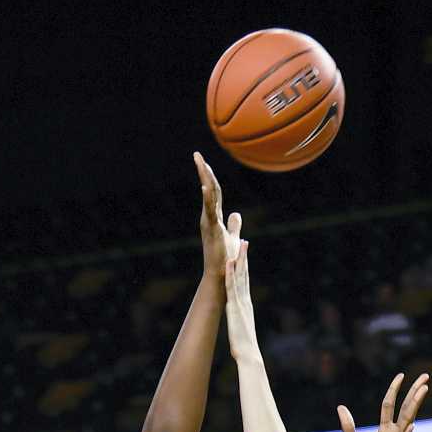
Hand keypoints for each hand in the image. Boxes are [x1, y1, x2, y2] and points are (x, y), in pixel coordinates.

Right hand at [195, 151, 233, 279]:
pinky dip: (207, 199)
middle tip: (196, 154)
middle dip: (203, 170)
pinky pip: (209, 211)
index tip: (204, 161)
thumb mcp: (233, 237)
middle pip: (209, 189)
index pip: (213, 191)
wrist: (221, 276)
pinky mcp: (211, 230)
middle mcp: (209, 217)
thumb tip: (236, 215)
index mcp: (214, 217)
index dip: (210, 176)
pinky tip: (205, 186)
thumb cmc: (226, 259)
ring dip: (204, 178)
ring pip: (208, 196)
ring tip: (200, 162)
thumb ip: (234, 225)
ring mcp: (209, 223)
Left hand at [223, 226, 256, 361]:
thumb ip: (239, 321)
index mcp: (246, 305)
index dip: (245, 268)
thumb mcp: (241, 329)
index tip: (244, 256)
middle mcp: (245, 300)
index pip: (245, 282)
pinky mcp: (235, 306)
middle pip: (245, 275)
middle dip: (244, 258)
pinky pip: (232, 286)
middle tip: (244, 242)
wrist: (248, 354)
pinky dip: (231, 273)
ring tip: (240, 244)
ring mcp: (240, 302)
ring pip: (240, 277)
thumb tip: (238, 320)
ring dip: (240, 260)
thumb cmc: (244, 346)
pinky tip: (229, 262)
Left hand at [337, 372, 429, 431]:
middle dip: (415, 392)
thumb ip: (348, 426)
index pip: (390, 405)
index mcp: (384, 431)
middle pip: (406, 409)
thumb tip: (341, 407)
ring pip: (408, 422)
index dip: (394, 390)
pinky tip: (411, 426)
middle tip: (426, 376)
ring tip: (423, 390)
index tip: (401, 375)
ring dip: (416, 405)